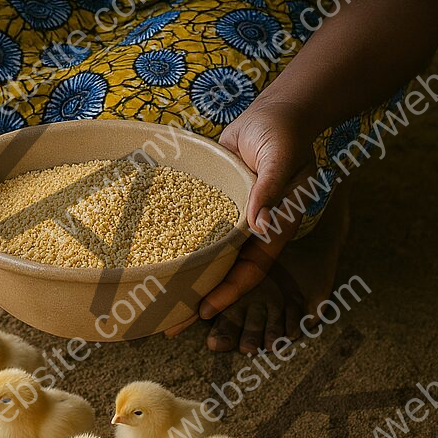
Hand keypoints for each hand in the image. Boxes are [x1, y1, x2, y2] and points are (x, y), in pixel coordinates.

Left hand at [165, 99, 316, 331]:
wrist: (276, 113)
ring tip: (156, 300)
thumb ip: (271, 189)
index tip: (205, 310)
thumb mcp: (280, 158)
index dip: (229, 291)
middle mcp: (252, 227)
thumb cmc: (282, 132)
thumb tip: (259, 225)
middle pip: (226, 270)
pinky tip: (155, 256)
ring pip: (209, 254)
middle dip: (201, 297)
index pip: (251, 268)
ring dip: (188, 275)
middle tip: (170, 325)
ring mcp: (233, 215)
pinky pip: (198, 227)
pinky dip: (181, 242)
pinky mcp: (216, 200)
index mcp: (275, 225)